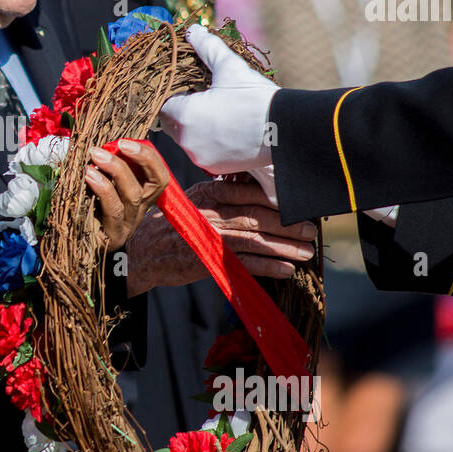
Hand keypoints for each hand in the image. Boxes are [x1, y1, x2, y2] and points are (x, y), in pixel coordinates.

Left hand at [85, 139, 168, 250]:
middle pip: (154, 184)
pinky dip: (102, 189)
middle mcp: (138, 211)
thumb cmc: (84, 211)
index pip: (159, 176)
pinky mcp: (111, 237)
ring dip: (117, 170)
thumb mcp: (97, 188)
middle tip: (119, 143)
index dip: (149, 156)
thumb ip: (103, 169)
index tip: (127, 141)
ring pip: (132, 196)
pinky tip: (88, 176)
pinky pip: (112, 211)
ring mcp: (126, 226)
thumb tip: (97, 143)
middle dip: (141, 158)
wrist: (72, 252)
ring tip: (95, 156)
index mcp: (140, 197)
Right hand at [127, 177, 316, 293]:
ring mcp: (209, 237)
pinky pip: (245, 264)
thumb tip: (255, 182)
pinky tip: (286, 270)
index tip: (298, 204)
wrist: (142, 251)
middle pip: (257, 216)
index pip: (250, 192)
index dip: (277, 199)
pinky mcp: (208, 261)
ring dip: (284, 247)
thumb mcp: (194, 199)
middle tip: (310, 230)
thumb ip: (223, 191)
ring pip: (255, 240)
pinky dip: (268, 267)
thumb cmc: (173, 223)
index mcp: (209, 192)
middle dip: (287, 224)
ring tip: (305, 252)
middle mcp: (210, 212)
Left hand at [159, 27, 278, 197]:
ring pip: (186, 139)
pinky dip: (208, 142)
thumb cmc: (255, 98)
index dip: (171, 93)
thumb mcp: (230, 67)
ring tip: (213, 111)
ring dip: (194, 126)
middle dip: (181, 109)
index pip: (162, 104)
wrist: (287, 129)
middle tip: (199, 95)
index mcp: (184, 116)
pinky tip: (224, 128)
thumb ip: (207, 48)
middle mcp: (187, 141)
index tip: (184, 85)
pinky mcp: (216, 168)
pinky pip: (202, 152)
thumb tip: (193, 31)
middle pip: (172, 123)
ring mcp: (200, 157)